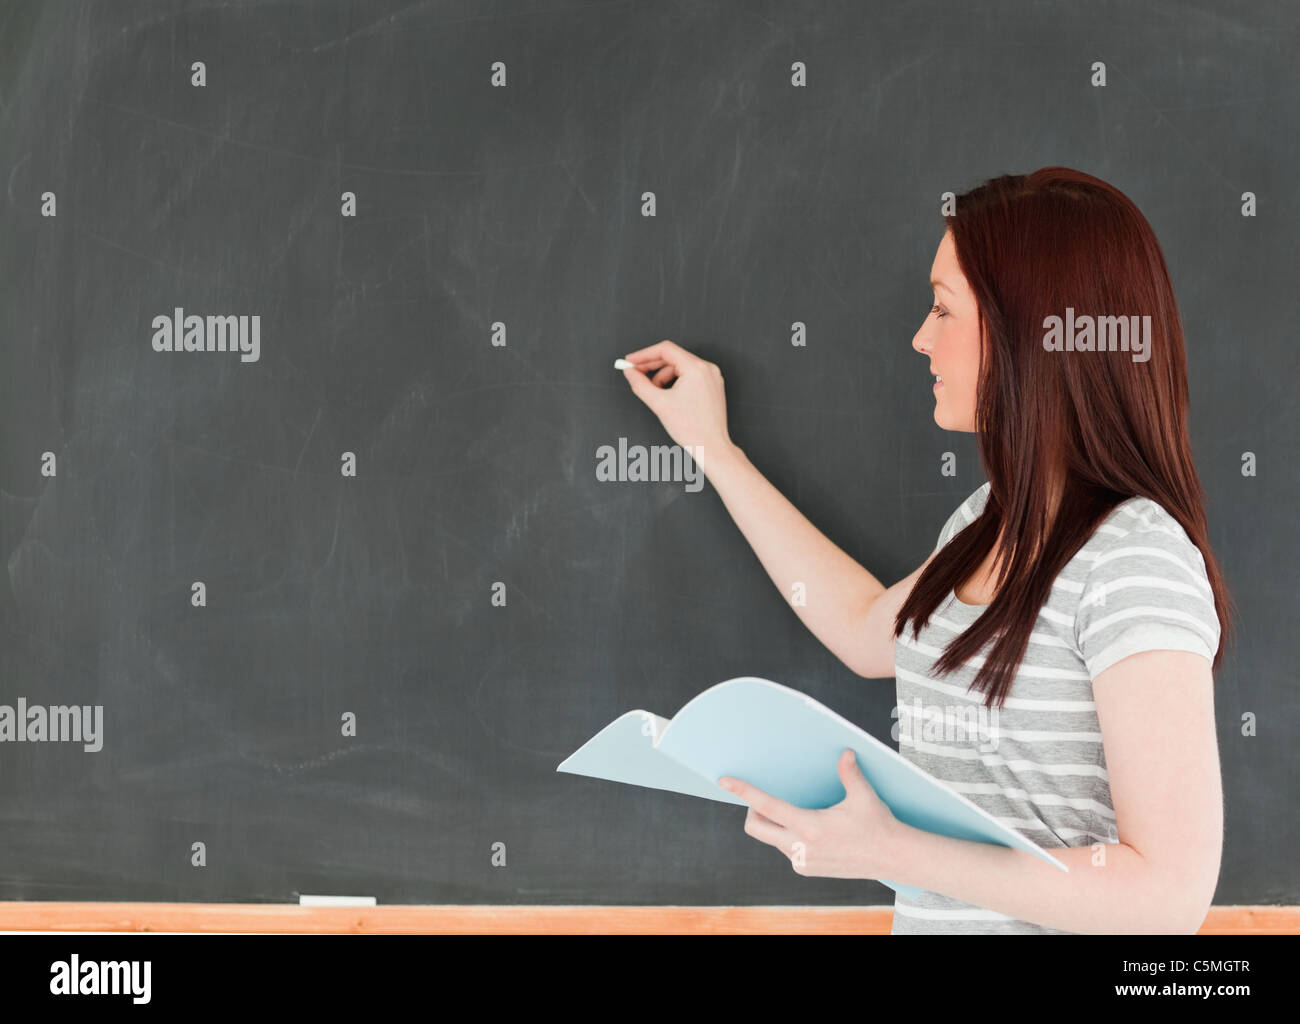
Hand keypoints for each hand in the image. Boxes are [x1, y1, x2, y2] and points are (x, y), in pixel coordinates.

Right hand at [620, 339, 734, 468]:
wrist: (712, 447)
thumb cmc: (692, 429)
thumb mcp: (659, 404)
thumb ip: (640, 384)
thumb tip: (630, 373)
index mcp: (696, 369)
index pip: (665, 350)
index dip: (644, 354)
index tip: (630, 361)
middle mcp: (707, 368)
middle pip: (673, 357)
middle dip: (652, 366)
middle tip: (635, 374)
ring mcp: (712, 377)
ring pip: (680, 368)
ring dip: (663, 376)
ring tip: (654, 393)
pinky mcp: (712, 386)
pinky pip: (690, 376)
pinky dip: (675, 382)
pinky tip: (668, 395)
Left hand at [718, 749, 902, 880]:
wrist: (892, 858)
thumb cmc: (878, 825)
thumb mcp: (864, 797)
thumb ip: (850, 774)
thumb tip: (845, 752)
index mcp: (811, 828)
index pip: (767, 806)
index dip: (744, 792)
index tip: (725, 782)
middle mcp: (801, 848)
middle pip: (757, 827)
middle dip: (753, 811)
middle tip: (764, 798)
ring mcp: (802, 862)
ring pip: (771, 838)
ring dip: (774, 822)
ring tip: (796, 810)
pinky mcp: (806, 869)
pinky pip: (785, 848)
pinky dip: (787, 834)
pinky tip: (809, 827)